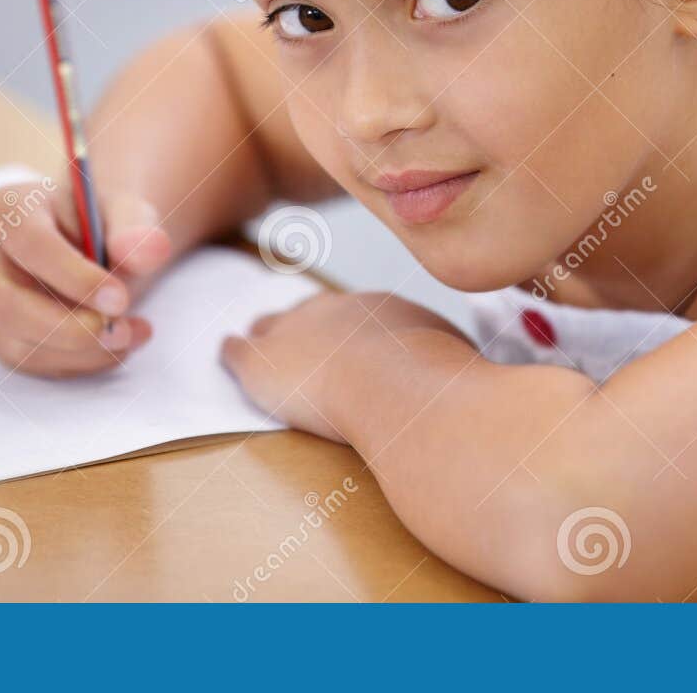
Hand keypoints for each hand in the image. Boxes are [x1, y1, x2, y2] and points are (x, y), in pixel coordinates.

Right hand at [0, 177, 175, 376]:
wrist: (87, 241)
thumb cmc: (100, 222)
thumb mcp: (125, 212)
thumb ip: (136, 228)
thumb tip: (150, 251)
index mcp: (9, 208)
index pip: (30, 245)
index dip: (75, 277)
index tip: (119, 299)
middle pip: (8, 303)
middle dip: (70, 328)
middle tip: (121, 330)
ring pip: (16, 342)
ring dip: (79, 351)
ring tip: (130, 334)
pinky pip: (28, 361)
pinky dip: (77, 362)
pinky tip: (113, 346)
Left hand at [220, 290, 469, 440]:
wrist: (395, 385)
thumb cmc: (435, 378)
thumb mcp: (454, 361)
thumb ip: (450, 363)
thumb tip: (470, 377)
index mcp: (377, 311)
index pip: (353, 314)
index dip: (345, 328)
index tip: (345, 338)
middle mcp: (334, 311)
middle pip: (308, 311)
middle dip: (302, 323)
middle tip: (297, 337)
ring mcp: (296, 332)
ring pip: (270, 326)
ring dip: (265, 336)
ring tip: (254, 341)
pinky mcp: (261, 361)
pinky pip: (237, 349)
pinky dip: (231, 352)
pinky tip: (226, 352)